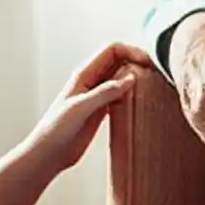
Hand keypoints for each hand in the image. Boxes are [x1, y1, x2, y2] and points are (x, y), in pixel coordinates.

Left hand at [25, 42, 152, 171]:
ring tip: (153, 86)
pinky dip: (132, 95)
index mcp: (84, 74)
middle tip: (156, 73)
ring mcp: (97, 96)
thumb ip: (105, 92)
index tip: (148, 62)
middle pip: (118, 61)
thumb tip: (130, 78)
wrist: (48, 154)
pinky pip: (120, 96)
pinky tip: (141, 103)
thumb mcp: (81, 108)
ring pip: (120, 79)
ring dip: (136, 79)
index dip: (131, 51)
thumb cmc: (56, 129)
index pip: (111, 50)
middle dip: (136, 62)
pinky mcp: (100, 112)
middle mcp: (91, 81)